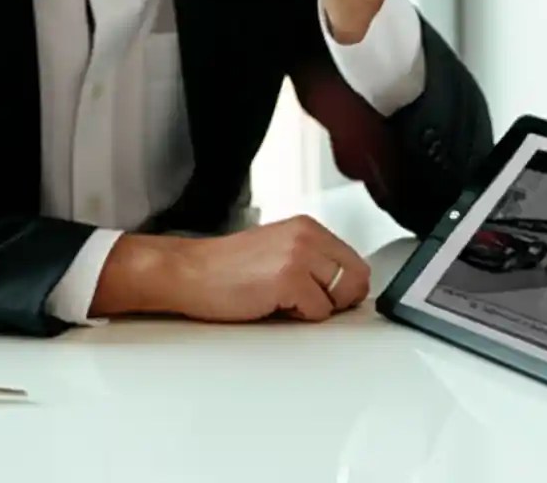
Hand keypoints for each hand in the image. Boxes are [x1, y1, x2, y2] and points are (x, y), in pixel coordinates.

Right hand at [93, 216, 370, 321]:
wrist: (189, 272)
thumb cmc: (226, 269)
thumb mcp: (279, 251)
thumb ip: (314, 262)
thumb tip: (348, 288)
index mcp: (307, 227)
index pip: (357, 262)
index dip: (346, 287)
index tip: (331, 296)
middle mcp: (307, 236)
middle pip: (356, 279)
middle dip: (337, 299)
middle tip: (304, 302)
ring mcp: (299, 256)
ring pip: (340, 297)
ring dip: (317, 308)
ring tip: (285, 300)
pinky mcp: (289, 279)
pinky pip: (318, 312)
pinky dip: (299, 317)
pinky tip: (273, 304)